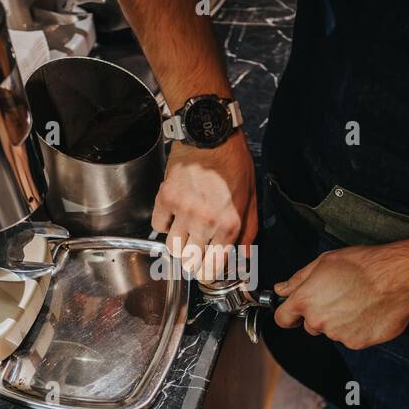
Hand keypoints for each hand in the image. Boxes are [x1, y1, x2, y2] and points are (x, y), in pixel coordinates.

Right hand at [152, 131, 256, 278]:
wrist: (211, 135)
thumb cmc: (233, 164)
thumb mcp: (250, 199)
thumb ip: (248, 232)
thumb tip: (245, 257)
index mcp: (229, 224)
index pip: (214, 265)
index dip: (209, 273)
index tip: (207, 272)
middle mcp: (205, 221)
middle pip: (190, 261)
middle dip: (194, 262)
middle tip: (196, 254)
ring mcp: (183, 210)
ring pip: (172, 248)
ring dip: (179, 246)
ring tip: (186, 235)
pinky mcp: (165, 197)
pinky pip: (158, 226)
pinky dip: (165, 225)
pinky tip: (175, 216)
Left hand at [272, 244, 408, 349]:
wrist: (396, 279)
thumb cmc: (363, 266)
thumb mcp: (325, 262)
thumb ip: (299, 279)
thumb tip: (282, 288)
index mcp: (305, 300)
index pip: (283, 318)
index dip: (288, 315)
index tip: (293, 313)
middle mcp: (318, 320)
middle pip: (310, 325)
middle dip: (320, 314)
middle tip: (339, 296)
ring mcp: (337, 334)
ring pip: (332, 331)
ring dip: (340, 320)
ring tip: (358, 301)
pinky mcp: (357, 342)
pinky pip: (351, 337)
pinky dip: (358, 328)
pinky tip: (368, 311)